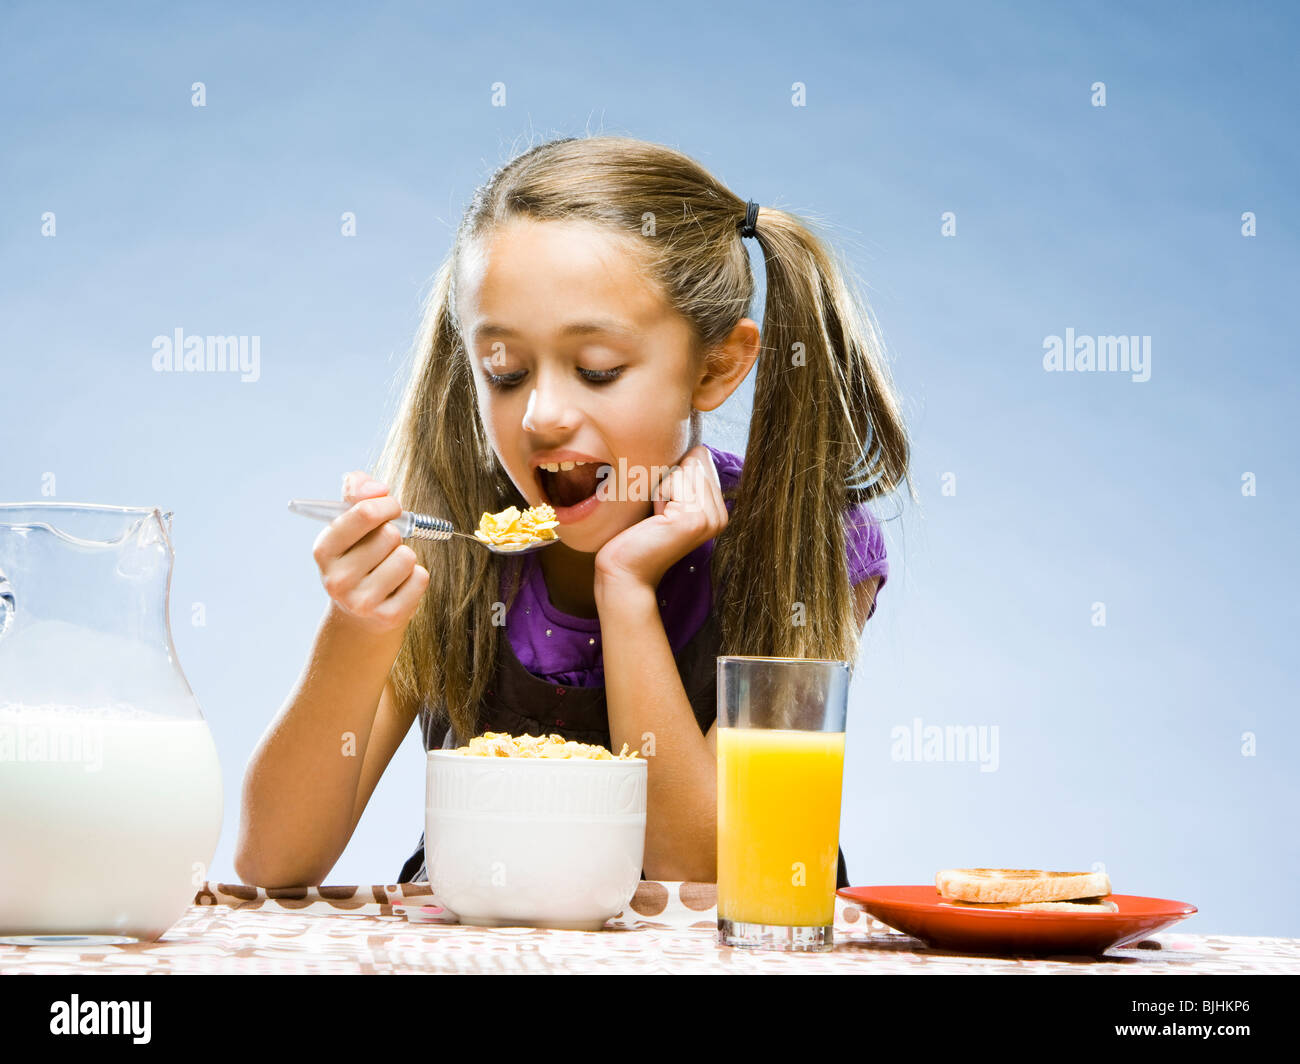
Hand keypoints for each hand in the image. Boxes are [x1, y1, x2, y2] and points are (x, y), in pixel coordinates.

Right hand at [312, 471, 429, 634]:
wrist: (359, 617)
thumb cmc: (359, 557)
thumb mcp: (349, 525)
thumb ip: (356, 492)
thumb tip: (376, 488)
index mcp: (324, 550)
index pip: (364, 512)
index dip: (387, 504)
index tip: (392, 508)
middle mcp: (337, 579)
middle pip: (389, 534)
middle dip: (394, 535)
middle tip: (384, 548)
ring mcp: (361, 601)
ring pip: (406, 556)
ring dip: (405, 557)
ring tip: (390, 569)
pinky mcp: (387, 616)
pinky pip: (420, 578)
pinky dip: (416, 577)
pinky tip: (399, 586)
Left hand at [594, 445, 727, 593]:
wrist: (626, 570)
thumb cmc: (639, 534)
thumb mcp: (669, 502)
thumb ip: (687, 479)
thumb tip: (697, 448)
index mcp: (718, 511)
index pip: (701, 459)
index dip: (675, 476)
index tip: (666, 507)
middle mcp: (720, 516)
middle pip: (695, 460)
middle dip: (670, 481)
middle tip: (660, 514)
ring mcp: (710, 518)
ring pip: (685, 468)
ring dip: (663, 488)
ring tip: (658, 518)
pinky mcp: (695, 518)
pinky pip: (675, 479)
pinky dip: (659, 495)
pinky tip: (656, 521)